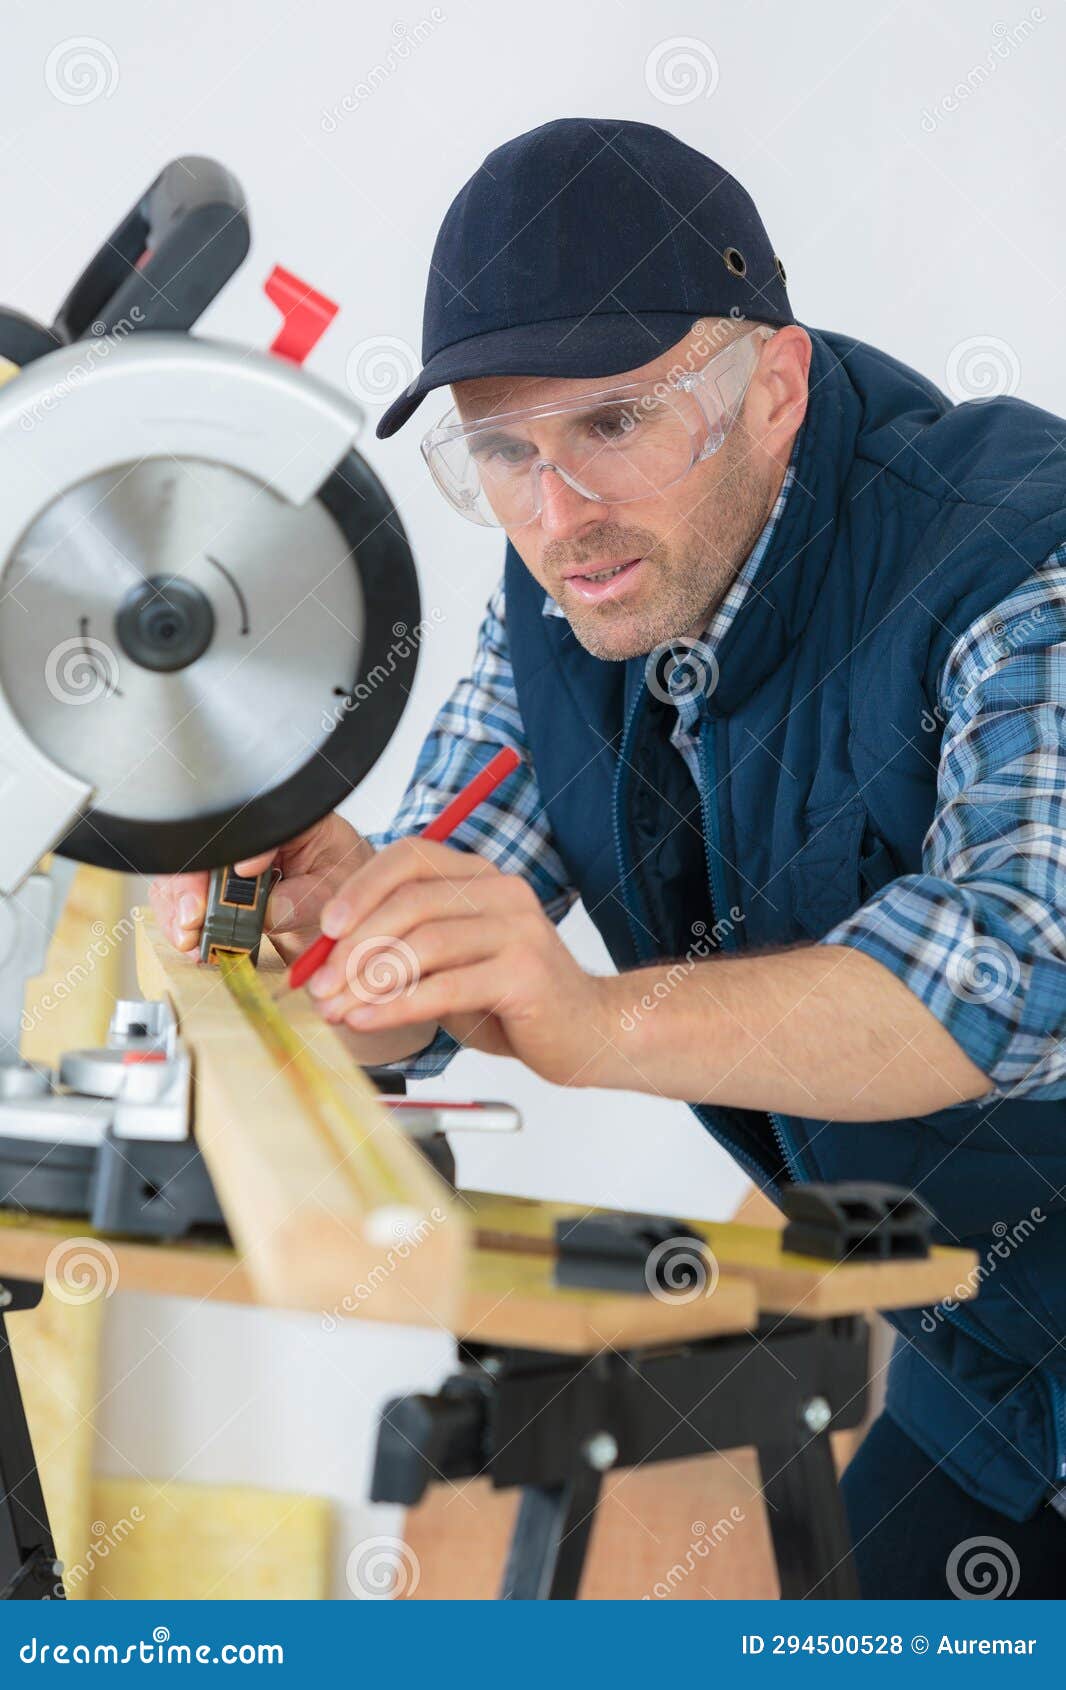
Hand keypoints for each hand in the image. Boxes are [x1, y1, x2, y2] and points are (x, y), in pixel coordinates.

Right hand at [148, 812, 373, 962]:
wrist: (340, 903)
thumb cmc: (341, 884)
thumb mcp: (337, 890)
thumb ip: (307, 899)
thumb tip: (271, 910)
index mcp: (286, 821)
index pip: (254, 822)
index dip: (242, 847)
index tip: (245, 872)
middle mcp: (248, 835)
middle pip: (203, 847)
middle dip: (190, 884)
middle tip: (193, 917)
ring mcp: (226, 860)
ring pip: (184, 874)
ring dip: (178, 908)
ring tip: (189, 938)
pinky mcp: (213, 887)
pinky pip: (183, 900)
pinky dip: (181, 923)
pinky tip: (192, 942)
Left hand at [303, 836, 613, 1085]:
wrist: (586, 1032)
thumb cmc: (512, 998)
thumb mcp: (448, 964)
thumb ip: (400, 951)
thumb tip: (327, 959)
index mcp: (480, 876)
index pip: (409, 857)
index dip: (360, 889)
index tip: (326, 929)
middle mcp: (501, 891)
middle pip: (410, 902)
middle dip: (353, 946)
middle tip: (320, 984)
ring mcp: (517, 929)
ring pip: (425, 943)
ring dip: (368, 980)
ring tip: (337, 1008)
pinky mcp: (524, 973)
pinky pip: (446, 987)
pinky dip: (396, 1006)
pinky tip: (366, 1021)